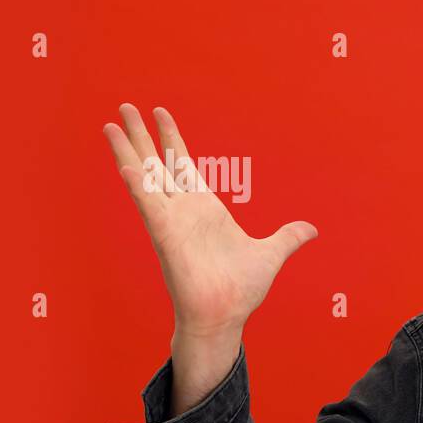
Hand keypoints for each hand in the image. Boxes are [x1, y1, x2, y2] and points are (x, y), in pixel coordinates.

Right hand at [103, 103, 317, 336]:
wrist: (226, 317)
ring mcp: (172, 222)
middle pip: (158, 164)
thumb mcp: (271, 254)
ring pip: (146, 179)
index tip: (160, 113)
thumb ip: (287, 238)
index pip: (184, 165)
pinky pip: (150, 208)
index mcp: (205, 209)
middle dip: (142, 136)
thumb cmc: (240, 291)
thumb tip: (310, 230)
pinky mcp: (166, 238)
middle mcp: (184, 211)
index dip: (171, 138)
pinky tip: (127, 167)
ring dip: (128, 152)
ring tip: (111, 124)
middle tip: (125, 105)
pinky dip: (139, 187)